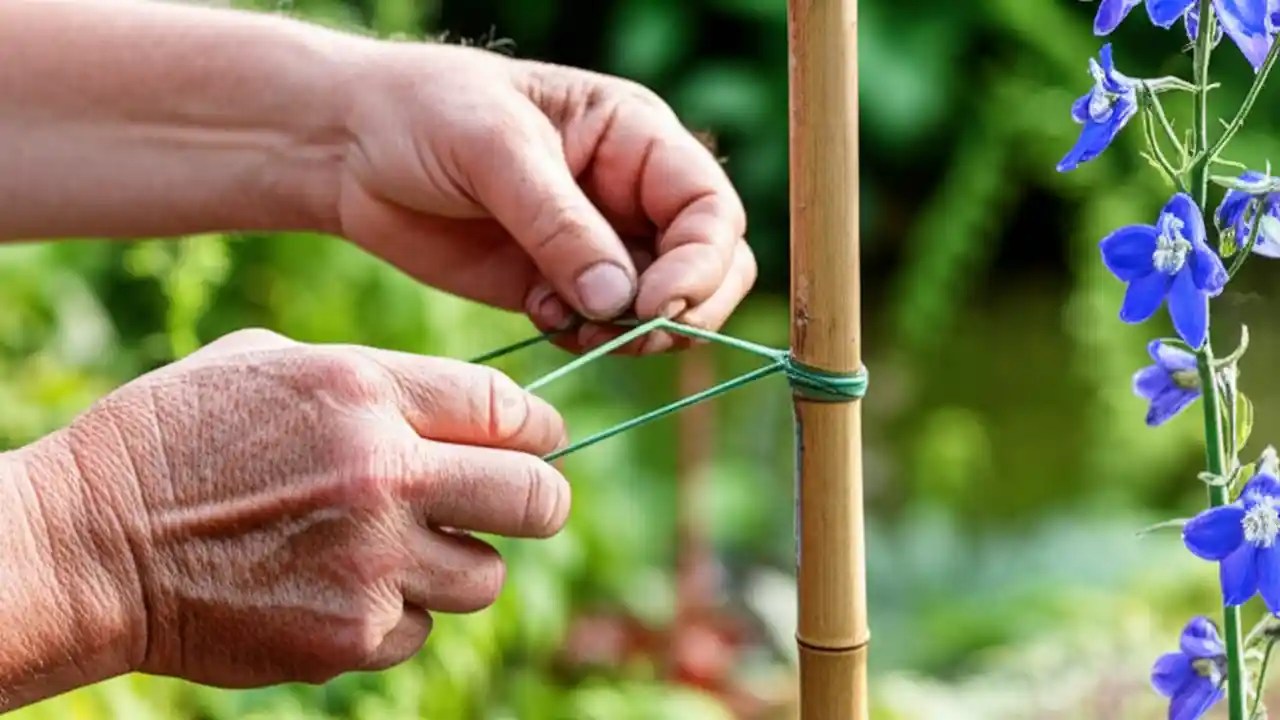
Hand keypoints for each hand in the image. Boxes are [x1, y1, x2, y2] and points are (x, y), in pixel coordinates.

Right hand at [38, 328, 568, 687]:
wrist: (88, 544)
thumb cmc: (174, 438)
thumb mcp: (270, 365)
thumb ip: (375, 382)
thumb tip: (457, 409)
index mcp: (366, 393)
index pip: (512, 410)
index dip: (540, 428)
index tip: (538, 442)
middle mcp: (384, 475)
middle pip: (537, 499)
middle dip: (540, 500)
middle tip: (521, 503)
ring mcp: (372, 564)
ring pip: (488, 576)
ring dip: (461, 563)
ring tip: (402, 550)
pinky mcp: (349, 635)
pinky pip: (422, 628)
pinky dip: (400, 614)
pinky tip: (344, 589)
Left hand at [338, 42, 756, 353]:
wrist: (350, 149)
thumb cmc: (424, 114)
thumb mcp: (495, 149)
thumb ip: (560, 224)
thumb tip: (621, 300)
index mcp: (637, 139)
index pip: (712, 209)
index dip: (701, 263)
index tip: (653, 302)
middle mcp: (632, 194)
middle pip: (710, 267)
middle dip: (682, 309)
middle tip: (624, 330)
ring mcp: (598, 245)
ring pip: (662, 309)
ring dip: (630, 332)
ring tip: (569, 322)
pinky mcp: (558, 286)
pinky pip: (604, 329)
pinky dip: (587, 338)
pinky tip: (541, 315)